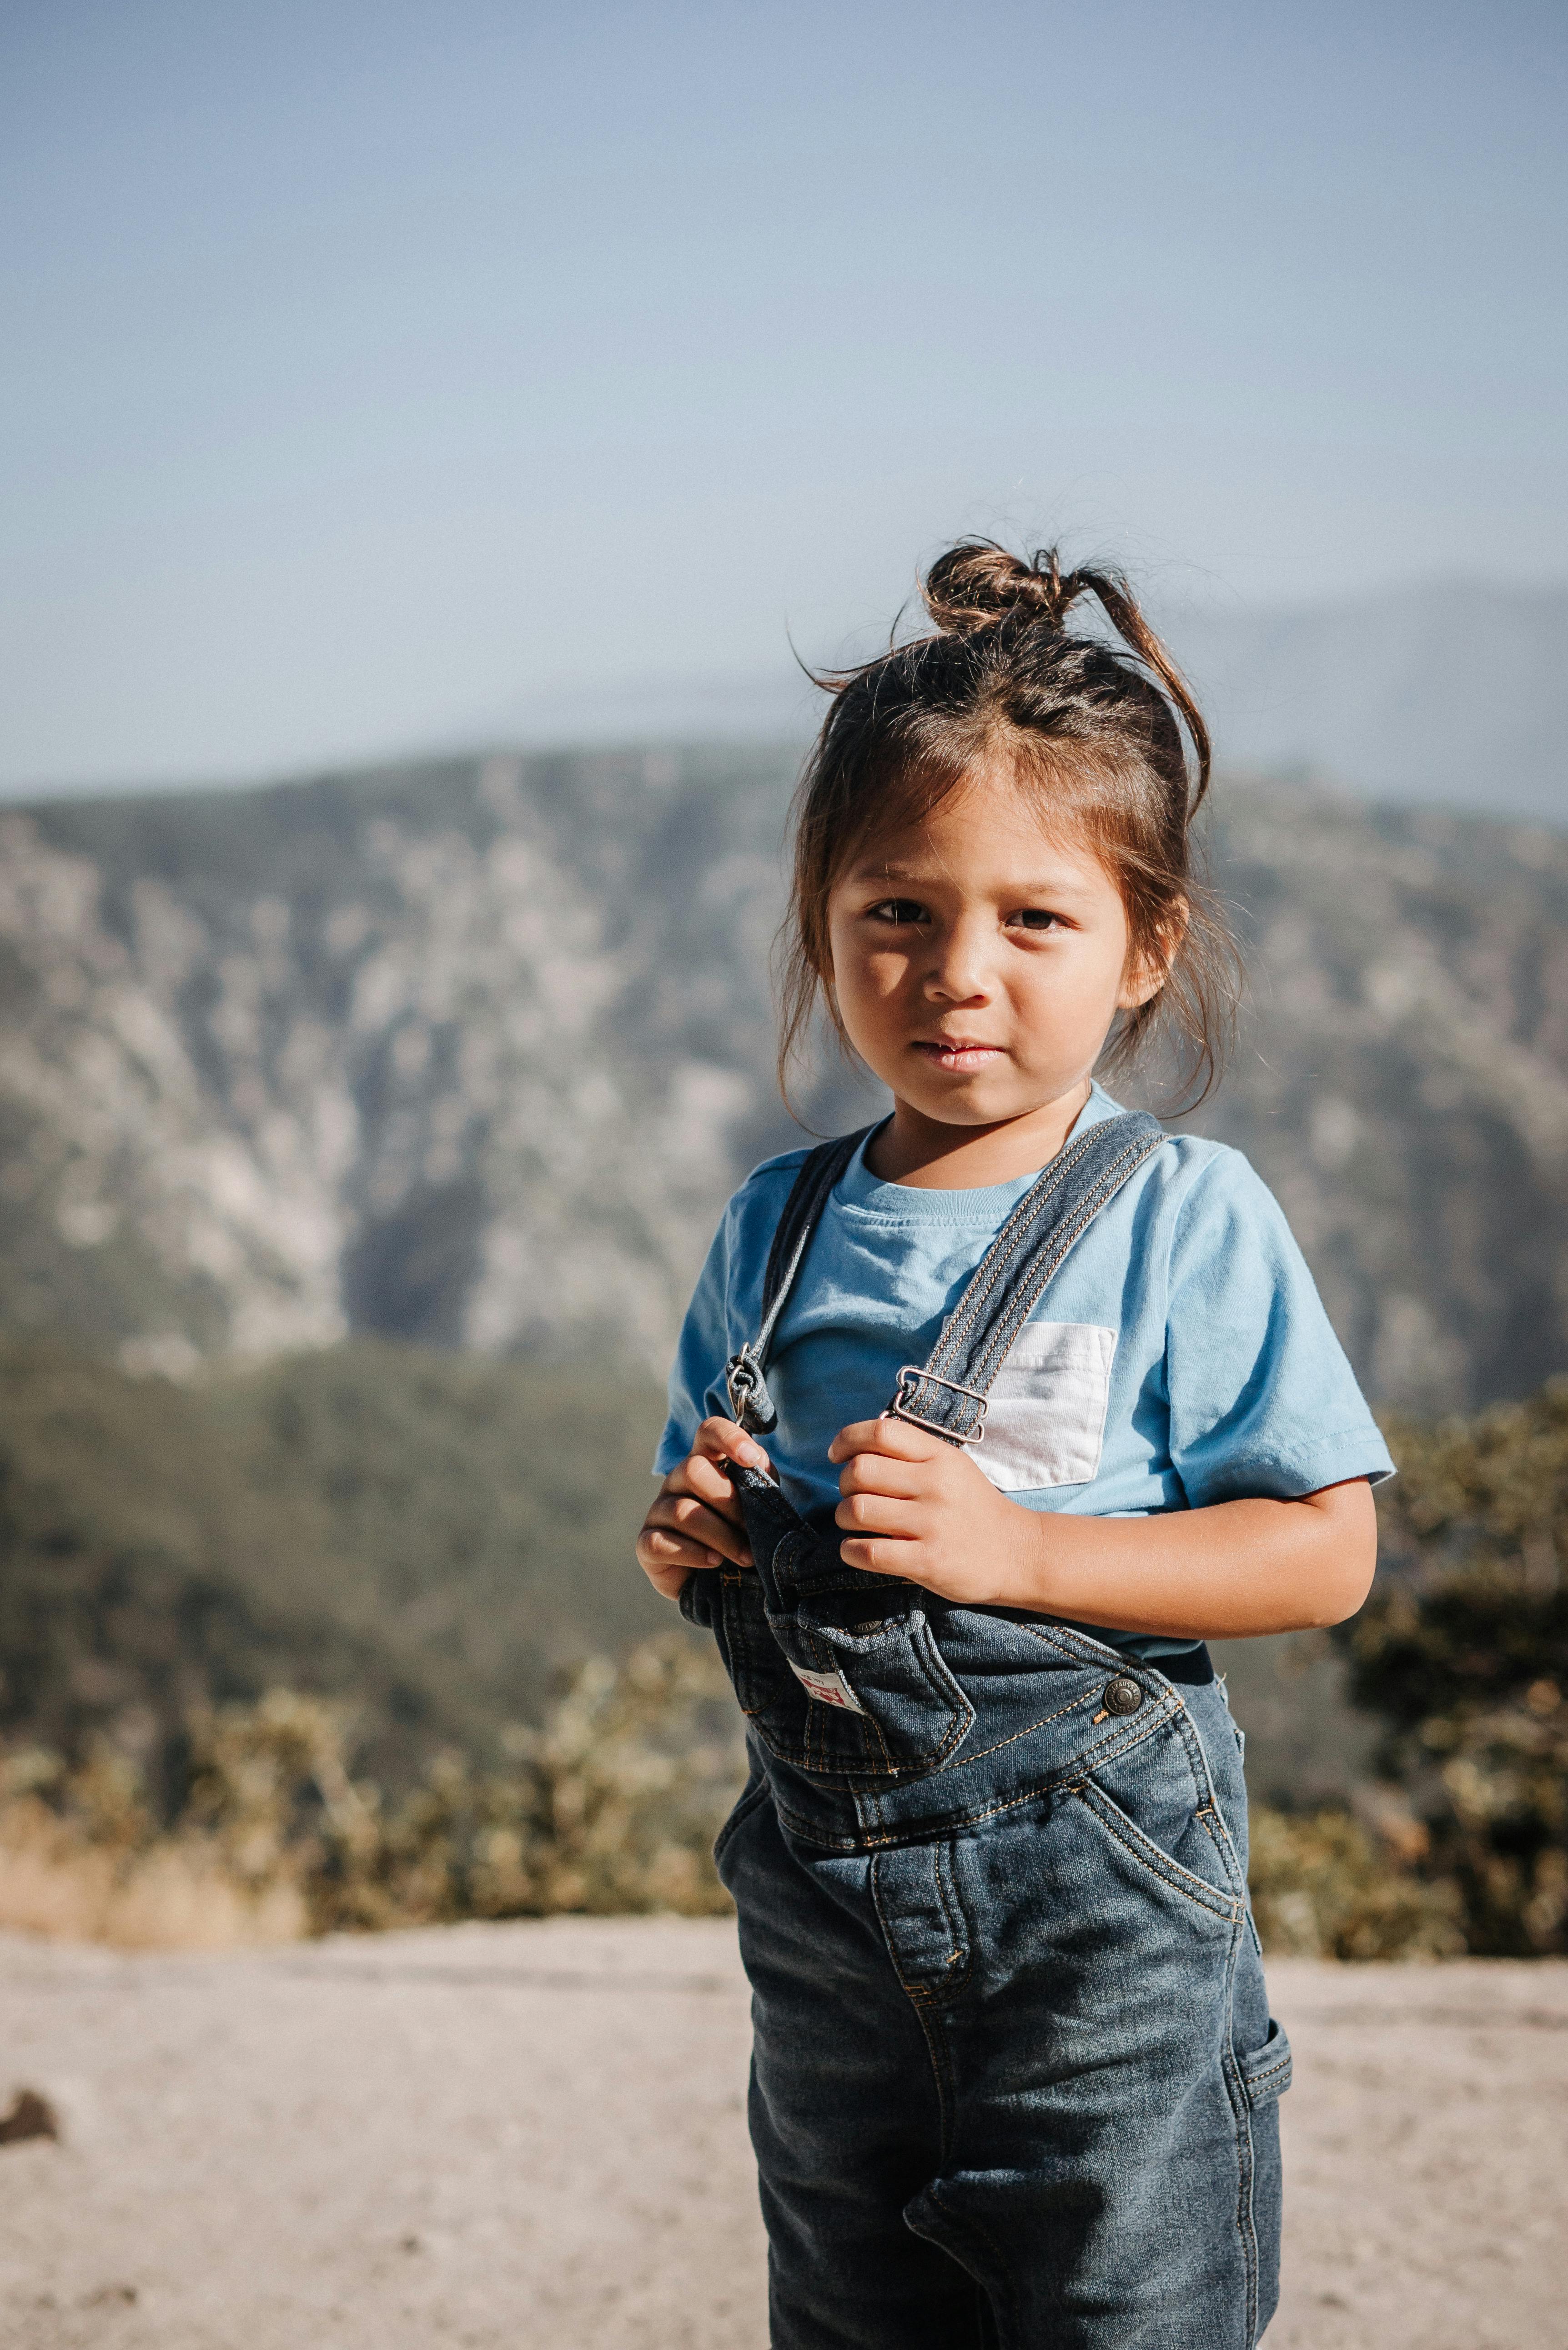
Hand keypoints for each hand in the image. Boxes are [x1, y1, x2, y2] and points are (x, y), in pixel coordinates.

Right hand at [636, 1417, 771, 1601]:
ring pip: (683, 1511)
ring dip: (722, 1536)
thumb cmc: (740, 1533)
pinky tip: (714, 1562)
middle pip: (693, 1470)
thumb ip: (759, 1481)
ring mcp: (657, 1511)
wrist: (719, 1580)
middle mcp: (676, 1480)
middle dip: (729, 1502)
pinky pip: (662, 1543)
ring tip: (746, 1557)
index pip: (708, 1432)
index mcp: (705, 1462)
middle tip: (752, 1529)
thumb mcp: (756, 1505)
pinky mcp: (646, 1544)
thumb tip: (757, 1462)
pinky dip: (693, 1554)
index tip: (752, 1459)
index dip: (729, 1438)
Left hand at [829, 1414, 1037, 1604]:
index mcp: (940, 1456)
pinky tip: (858, 1550)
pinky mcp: (928, 1561)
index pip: (881, 1432)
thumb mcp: (953, 1467)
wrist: (1018, 1554)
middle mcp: (936, 1485)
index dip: (848, 1439)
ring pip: (857, 1510)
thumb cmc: (974, 1508)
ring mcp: (932, 1524)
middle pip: (860, 1471)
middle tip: (852, 1495)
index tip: (836, 1455)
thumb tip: (855, 1448)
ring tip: (856, 1524)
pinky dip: (851, 1551)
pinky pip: (868, 1552)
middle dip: (844, 1484)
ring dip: (844, 1518)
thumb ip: (912, 1454)